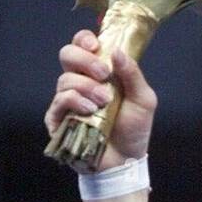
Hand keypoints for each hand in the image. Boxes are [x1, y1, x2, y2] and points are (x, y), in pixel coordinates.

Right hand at [44, 28, 157, 171]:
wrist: (126, 161)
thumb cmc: (134, 130)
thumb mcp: (143, 99)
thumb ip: (133, 74)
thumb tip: (117, 51)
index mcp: (98, 72)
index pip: (82, 45)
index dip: (84, 40)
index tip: (95, 46)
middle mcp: (80, 82)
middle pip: (67, 55)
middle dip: (84, 60)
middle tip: (103, 74)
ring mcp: (67, 100)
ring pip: (65, 79)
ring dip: (86, 87)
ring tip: (104, 102)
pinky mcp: (58, 119)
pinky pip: (59, 101)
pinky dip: (75, 102)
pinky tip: (90, 111)